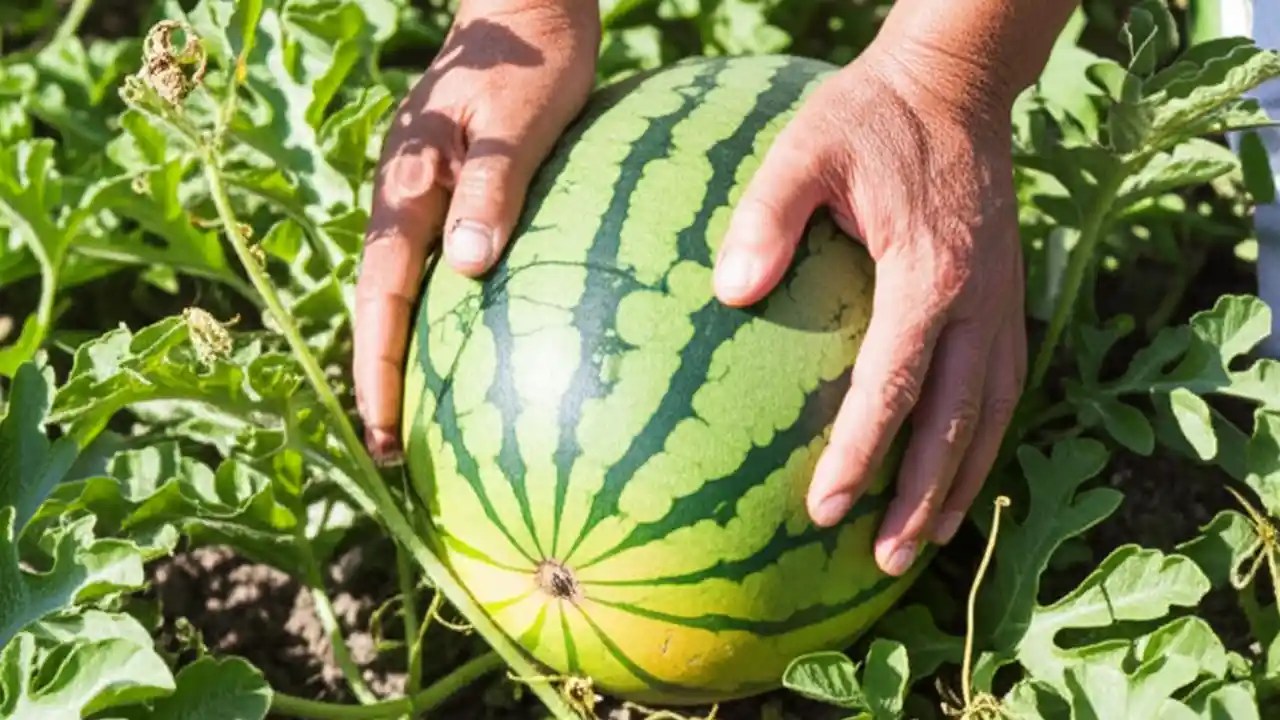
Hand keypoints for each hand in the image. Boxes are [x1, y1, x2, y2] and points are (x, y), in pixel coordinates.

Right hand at [354, 0, 598, 460]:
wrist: (528, 8)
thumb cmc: (535, 61)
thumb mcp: (521, 122)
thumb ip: (491, 187)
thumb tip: (464, 267)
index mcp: (410, 181)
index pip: (381, 289)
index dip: (376, 364)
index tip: (381, 430)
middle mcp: (401, 192)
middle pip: (375, 299)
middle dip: (376, 375)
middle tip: (390, 450)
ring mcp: (418, 191)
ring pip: (396, 285)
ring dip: (397, 351)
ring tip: (413, 417)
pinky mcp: (444, 189)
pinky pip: (425, 263)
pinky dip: (428, 313)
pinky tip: (459, 345)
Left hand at [712, 44, 1026, 577]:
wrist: (955, 84)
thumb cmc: (871, 115)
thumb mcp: (806, 147)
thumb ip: (767, 215)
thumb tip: (730, 292)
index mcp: (928, 274)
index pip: (896, 386)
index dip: (861, 454)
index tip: (826, 509)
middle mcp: (978, 300)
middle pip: (956, 422)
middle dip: (920, 496)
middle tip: (883, 560)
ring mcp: (1001, 301)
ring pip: (991, 414)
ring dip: (960, 482)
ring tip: (926, 541)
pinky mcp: (1005, 296)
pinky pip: (1002, 385)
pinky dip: (982, 439)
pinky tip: (957, 470)